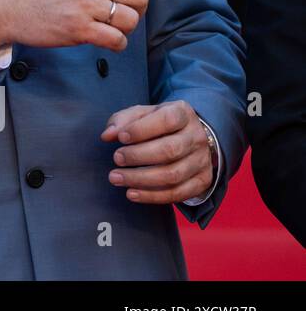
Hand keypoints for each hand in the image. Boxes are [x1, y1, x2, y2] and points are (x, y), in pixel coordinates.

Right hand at [0, 0, 191, 52]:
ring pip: (131, 20)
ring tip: (106, 27)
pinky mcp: (78, 28)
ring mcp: (85, 4)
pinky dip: (116, 44)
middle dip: (135, 9)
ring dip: (124, 28)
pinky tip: (104, 40)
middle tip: (118, 13)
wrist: (2, 2)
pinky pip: (116, 40)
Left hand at [101, 101, 215, 203]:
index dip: (141, 130)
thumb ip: (122, 120)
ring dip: (140, 179)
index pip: (166, 120)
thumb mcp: (142, 114)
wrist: (188, 137)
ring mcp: (202, 160)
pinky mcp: (202, 181)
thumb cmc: (158, 124)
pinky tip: (131, 193)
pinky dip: (152, 196)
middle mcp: (196, 137)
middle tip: (116, 158)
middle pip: (169, 150)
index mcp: (183, 113)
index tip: (120, 138)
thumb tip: (107, 135)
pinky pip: (178, 193)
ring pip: (173, 175)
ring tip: (116, 178)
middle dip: (138, 156)